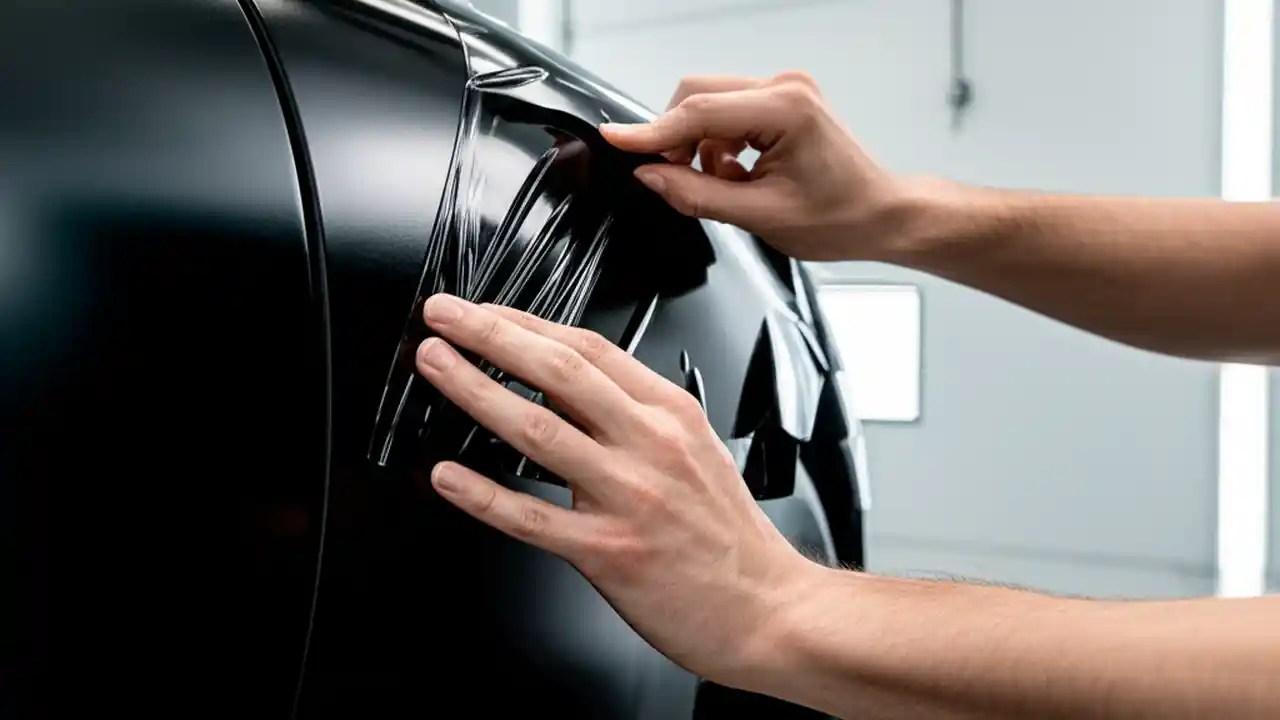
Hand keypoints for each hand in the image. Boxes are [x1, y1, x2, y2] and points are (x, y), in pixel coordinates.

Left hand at [413, 293, 821, 687]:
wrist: (768, 608)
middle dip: (491, 336)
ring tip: (437, 367)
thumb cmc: (728, 535)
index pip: (588, 349)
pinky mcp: (609, 553)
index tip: (485, 310)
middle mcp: (649, 446)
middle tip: (443, 316)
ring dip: (476, 393)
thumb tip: (565, 389)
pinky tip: (447, 477)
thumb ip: (636, 416)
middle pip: (558, 373)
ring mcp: (629, 498)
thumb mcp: (696, 450)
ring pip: (538, 432)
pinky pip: (532, 518)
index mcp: (670, 414)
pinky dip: (483, 495)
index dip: (527, 322)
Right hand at [600, 72, 910, 260]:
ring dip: (698, 146)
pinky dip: (717, 146)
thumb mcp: (760, 216)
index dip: (651, 131)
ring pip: (708, 105)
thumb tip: (650, 176)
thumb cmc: (840, 218)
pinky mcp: (780, 102)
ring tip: (723, 185)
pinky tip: (736, 174)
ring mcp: (784, 91)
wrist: (880, 215)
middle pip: (697, 97)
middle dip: (675, 139)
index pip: (698, 112)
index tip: (614, 139)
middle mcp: (784, 88)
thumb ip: (696, 194)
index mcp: (785, 109)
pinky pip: (726, 114)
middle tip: (675, 180)